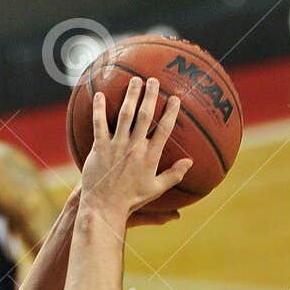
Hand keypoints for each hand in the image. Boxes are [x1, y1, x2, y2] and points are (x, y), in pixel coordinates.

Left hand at [79, 79, 191, 218]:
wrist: (105, 208)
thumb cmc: (130, 200)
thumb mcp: (155, 189)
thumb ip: (173, 175)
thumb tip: (190, 163)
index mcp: (150, 157)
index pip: (164, 129)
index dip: (171, 112)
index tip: (175, 98)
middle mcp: (134, 148)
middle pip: (145, 115)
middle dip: (151, 95)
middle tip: (154, 80)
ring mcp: (116, 147)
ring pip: (125, 115)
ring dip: (130, 95)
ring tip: (134, 80)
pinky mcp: (100, 148)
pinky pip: (99, 124)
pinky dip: (99, 109)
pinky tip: (100, 94)